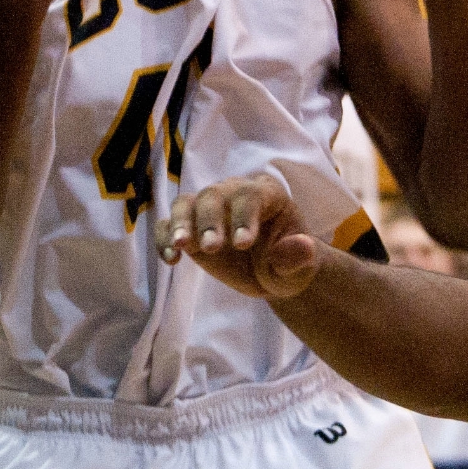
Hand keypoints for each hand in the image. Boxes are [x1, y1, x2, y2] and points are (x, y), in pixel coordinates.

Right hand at [155, 175, 319, 298]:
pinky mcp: (189, 228)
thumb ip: (298, 257)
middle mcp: (234, 194)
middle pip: (213, 195)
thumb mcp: (300, 266)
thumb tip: (302, 247)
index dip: (245, 216)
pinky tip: (171, 260)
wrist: (270, 274)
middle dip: (210, 220)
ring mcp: (209, 210)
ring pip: (186, 203)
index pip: (251, 195)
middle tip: (211, 247)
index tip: (243, 244)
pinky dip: (165, 238)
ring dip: (180, 223)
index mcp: (267, 195)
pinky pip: (169, 225)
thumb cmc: (288, 265)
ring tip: (180, 246)